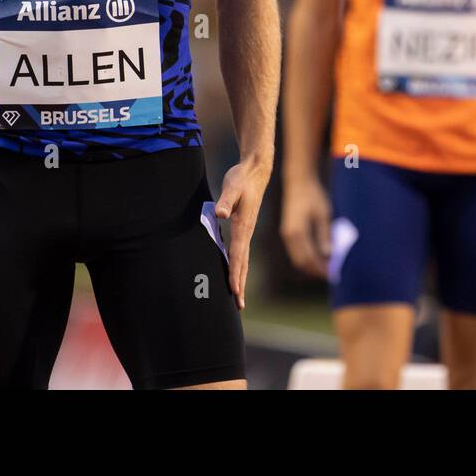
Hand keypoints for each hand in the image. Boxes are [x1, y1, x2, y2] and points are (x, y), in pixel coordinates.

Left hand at [215, 159, 270, 310]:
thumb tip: (220, 214)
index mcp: (244, 225)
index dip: (235, 273)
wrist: (256, 169)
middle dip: (240, 285)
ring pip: (243, 260)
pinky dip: (238, 267)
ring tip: (238, 298)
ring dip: (240, 279)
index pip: (238, 255)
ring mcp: (246, 231)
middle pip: (243, 263)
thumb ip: (225, 200)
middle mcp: (247, 232)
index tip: (234, 291)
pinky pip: (240, 253)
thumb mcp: (232, 186)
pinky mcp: (243, 227)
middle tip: (239, 306)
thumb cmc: (242, 178)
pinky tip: (235, 273)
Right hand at [280, 174, 331, 278]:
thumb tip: (328, 255)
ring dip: (312, 265)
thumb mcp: (323, 214)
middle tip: (332, 274)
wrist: (299, 181)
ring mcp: (287, 234)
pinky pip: (297, 251)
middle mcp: (289, 236)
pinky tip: (320, 256)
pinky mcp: (289, 232)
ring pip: (298, 258)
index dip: (321, 269)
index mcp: (297, 232)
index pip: (308, 258)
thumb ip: (324, 235)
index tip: (334, 274)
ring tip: (328, 267)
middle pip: (301, 262)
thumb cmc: (313, 195)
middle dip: (316, 270)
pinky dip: (308, 257)